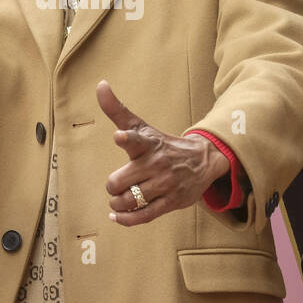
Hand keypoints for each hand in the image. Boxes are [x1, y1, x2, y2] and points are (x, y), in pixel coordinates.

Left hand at [98, 80, 227, 226]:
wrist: (202, 159)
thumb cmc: (161, 144)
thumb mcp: (142, 126)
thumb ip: (117, 109)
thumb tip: (100, 84)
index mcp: (147, 144)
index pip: (136, 139)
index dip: (126, 138)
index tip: (120, 137)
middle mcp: (156, 164)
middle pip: (120, 182)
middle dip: (113, 186)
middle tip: (117, 183)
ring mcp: (164, 185)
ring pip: (129, 201)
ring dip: (118, 203)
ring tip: (119, 198)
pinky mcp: (171, 202)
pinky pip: (143, 216)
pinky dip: (126, 219)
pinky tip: (117, 216)